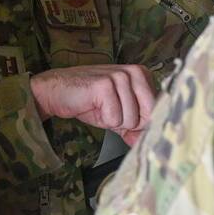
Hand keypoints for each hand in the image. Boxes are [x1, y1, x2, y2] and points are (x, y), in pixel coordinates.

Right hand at [30, 64, 156, 145]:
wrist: (57, 93)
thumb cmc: (88, 101)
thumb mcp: (117, 115)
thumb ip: (135, 127)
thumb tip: (149, 143)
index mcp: (142, 74)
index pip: (156, 110)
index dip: (139, 122)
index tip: (122, 115)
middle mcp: (135, 71)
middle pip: (147, 116)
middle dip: (128, 123)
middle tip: (110, 111)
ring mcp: (120, 76)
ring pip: (130, 119)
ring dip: (113, 121)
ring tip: (100, 107)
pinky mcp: (105, 85)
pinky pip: (115, 119)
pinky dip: (103, 119)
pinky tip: (93, 106)